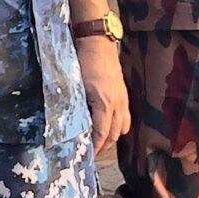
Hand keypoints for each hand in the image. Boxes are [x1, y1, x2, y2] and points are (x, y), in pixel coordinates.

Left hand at [76, 37, 129, 156]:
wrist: (98, 43)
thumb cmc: (83, 62)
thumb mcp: (75, 86)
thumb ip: (77, 106)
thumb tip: (73, 125)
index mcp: (104, 104)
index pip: (102, 133)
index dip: (95, 146)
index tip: (87, 154)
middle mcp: (117, 104)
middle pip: (114, 134)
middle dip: (104, 146)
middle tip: (92, 152)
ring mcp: (123, 99)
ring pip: (123, 128)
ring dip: (112, 137)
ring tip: (100, 142)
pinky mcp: (124, 94)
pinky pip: (126, 117)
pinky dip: (119, 126)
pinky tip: (109, 126)